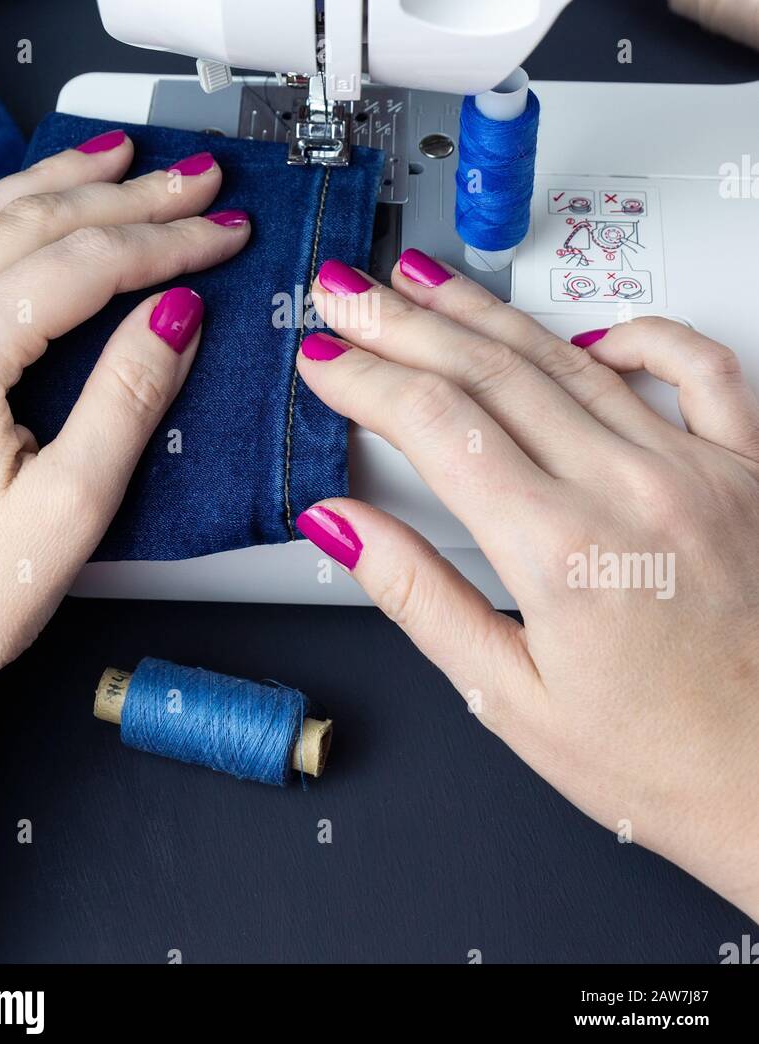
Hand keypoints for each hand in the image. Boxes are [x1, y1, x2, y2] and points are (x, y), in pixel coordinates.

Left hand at [0, 133, 248, 728]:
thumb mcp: (69, 508)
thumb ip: (128, 397)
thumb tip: (175, 315)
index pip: (89, 263)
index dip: (171, 240)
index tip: (228, 229)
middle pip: (40, 221)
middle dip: (131, 193)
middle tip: (199, 178)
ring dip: (62, 181)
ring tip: (120, 157)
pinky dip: (3, 209)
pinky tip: (27, 203)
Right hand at [296, 253, 758, 919]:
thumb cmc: (660, 761)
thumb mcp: (509, 700)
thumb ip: (417, 595)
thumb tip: (341, 525)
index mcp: (562, 550)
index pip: (436, 424)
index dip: (367, 379)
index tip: (325, 361)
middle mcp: (630, 490)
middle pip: (489, 370)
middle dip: (402, 323)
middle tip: (349, 293)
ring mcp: (694, 469)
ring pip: (569, 355)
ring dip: (485, 311)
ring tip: (426, 282)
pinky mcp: (746, 470)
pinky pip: (696, 368)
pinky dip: (641, 335)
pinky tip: (588, 331)